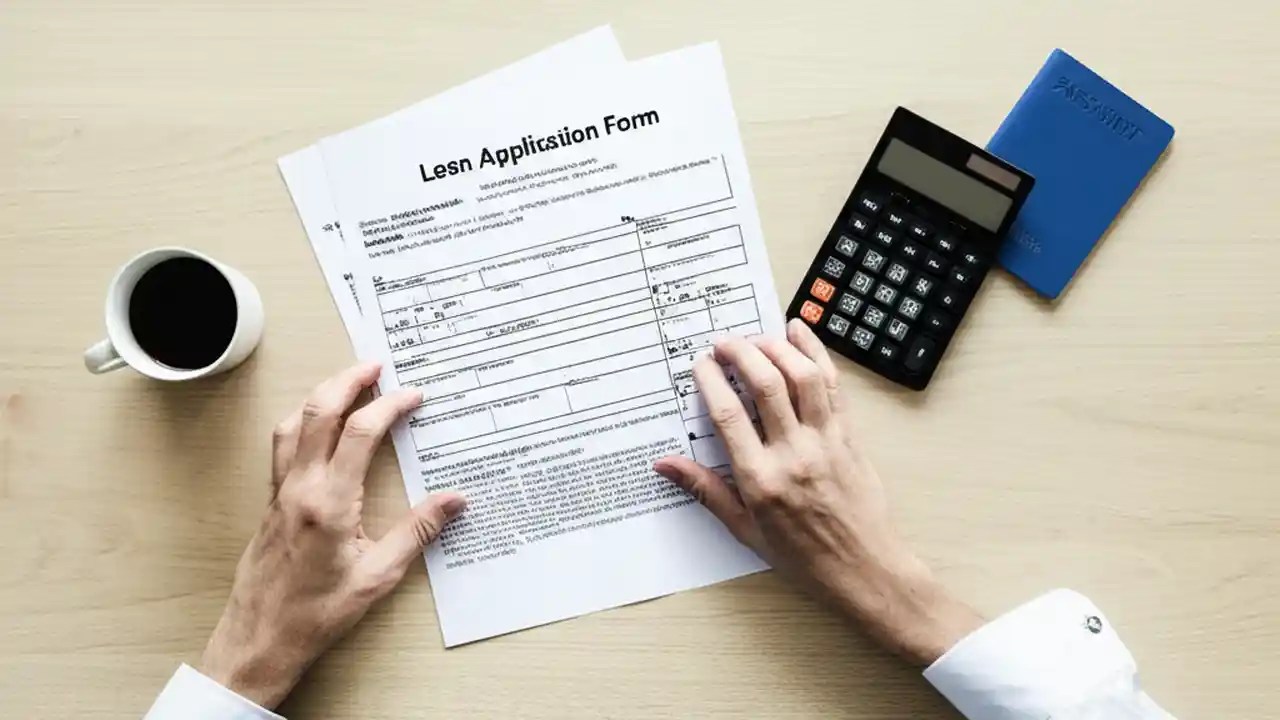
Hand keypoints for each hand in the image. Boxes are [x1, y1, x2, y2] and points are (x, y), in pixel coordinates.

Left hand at [200, 362, 465, 708]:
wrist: (260, 639)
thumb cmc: (316, 613)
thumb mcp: (378, 576)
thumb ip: (418, 532)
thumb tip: (454, 501)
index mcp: (329, 501)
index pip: (361, 433)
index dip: (389, 406)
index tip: (412, 396)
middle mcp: (299, 487)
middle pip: (319, 412)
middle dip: (348, 380)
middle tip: (375, 365)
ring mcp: (280, 492)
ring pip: (293, 423)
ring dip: (320, 395)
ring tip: (346, 383)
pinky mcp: (271, 502)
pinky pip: (282, 445)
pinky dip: (302, 421)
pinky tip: (316, 425)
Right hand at [655, 320, 980, 664]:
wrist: (865, 570)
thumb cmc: (805, 558)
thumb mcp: (745, 530)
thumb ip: (705, 490)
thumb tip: (665, 464)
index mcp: (761, 480)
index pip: (729, 416)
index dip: (712, 381)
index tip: (700, 364)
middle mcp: (794, 454)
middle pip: (765, 384)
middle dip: (741, 352)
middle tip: (724, 342)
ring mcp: (826, 441)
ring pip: (803, 376)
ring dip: (777, 347)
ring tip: (757, 337)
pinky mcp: (849, 436)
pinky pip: (833, 385)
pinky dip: (816, 353)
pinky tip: (800, 334)